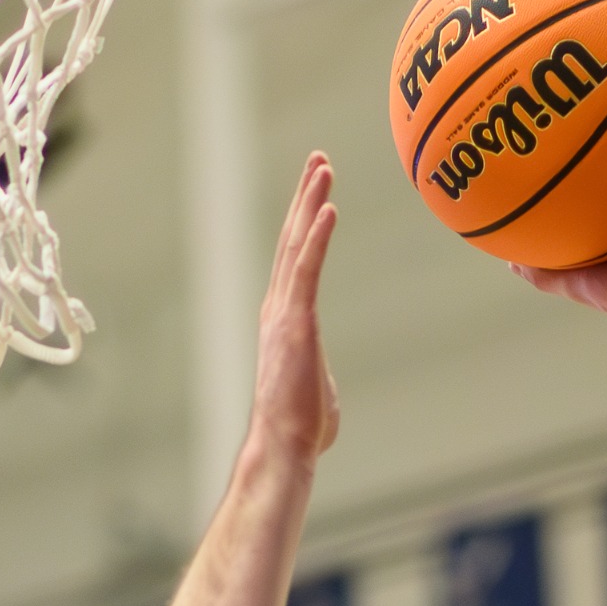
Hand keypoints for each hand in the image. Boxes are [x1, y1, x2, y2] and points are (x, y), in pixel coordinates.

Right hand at [248, 152, 340, 464]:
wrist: (284, 446)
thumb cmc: (301, 429)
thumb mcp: (317, 390)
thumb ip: (319, 374)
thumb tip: (322, 388)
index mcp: (284, 320)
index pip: (296, 260)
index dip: (305, 222)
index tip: (316, 192)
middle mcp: (279, 308)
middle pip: (293, 239)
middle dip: (305, 196)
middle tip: (318, 160)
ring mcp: (285, 313)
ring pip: (297, 245)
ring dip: (310, 202)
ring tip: (322, 166)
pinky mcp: (296, 323)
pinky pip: (308, 270)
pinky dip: (317, 237)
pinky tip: (327, 208)